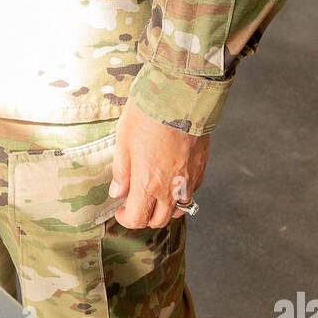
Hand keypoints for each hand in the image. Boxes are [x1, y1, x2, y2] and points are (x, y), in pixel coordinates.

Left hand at [109, 98, 209, 227]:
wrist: (180, 97)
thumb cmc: (148, 115)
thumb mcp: (123, 140)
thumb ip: (121, 171)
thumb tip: (117, 192)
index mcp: (148, 183)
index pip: (138, 218)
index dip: (126, 219)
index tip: (121, 210)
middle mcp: (171, 188)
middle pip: (159, 220)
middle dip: (144, 216)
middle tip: (135, 202)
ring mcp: (188, 180)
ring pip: (177, 210)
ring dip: (164, 208)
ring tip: (154, 193)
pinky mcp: (200, 170)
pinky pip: (191, 193)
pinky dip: (180, 194)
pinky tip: (171, 180)